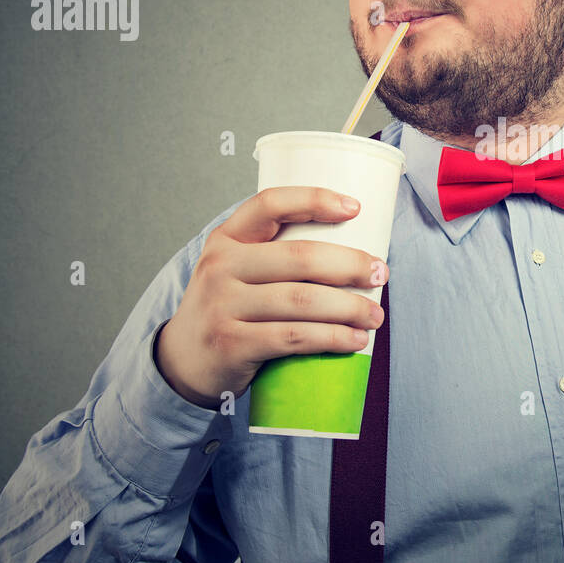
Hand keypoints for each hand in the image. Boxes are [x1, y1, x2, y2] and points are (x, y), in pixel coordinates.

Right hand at [154, 187, 388, 408]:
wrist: (183, 363)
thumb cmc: (229, 310)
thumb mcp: (236, 271)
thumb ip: (275, 256)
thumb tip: (353, 251)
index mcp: (226, 239)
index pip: (270, 204)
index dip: (315, 200)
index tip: (356, 208)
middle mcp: (221, 266)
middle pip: (300, 257)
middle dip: (350, 264)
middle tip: (381, 274)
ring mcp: (223, 306)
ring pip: (303, 301)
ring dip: (350, 307)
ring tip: (375, 316)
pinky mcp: (232, 344)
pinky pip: (294, 337)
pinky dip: (332, 338)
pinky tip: (355, 339)